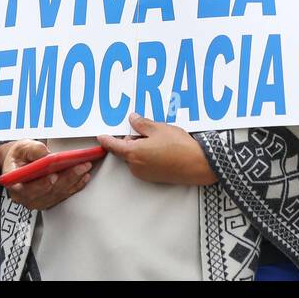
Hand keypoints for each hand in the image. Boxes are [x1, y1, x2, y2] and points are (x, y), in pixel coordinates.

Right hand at [0, 139, 92, 210]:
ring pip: (58, 193)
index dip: (41, 184)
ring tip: (84, 168)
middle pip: (48, 192)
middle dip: (66, 178)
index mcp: (15, 185)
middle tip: (79, 167)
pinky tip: (83, 177)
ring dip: (74, 181)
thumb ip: (33, 151)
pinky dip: (75, 186)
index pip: (27, 189)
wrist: (20, 162)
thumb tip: (45, 156)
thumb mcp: (22, 148)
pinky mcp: (50, 200)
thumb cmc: (19, 157)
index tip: (53, 176)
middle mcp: (26, 197)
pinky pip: (64, 195)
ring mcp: (38, 200)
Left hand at [97, 113, 217, 185]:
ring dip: (141, 148)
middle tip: (145, 130)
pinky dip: (148, 155)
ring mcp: (144, 174)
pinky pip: (144, 163)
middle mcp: (135, 166)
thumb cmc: (178, 146)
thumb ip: (141, 124)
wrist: (198, 165)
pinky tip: (162, 149)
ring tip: (159, 139)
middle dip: (132, 140)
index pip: (113, 145)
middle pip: (126, 150)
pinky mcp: (153, 177)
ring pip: (136, 157)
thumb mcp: (158, 128)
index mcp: (133, 153)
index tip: (100, 136)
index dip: (106, 139)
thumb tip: (132, 119)